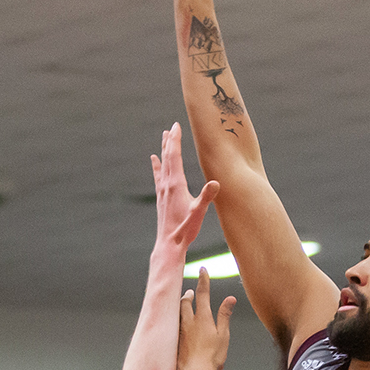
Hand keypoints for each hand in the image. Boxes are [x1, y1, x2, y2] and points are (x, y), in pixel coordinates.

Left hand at [152, 123, 218, 251]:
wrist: (169, 244)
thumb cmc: (184, 230)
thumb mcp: (199, 213)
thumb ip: (206, 197)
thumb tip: (216, 182)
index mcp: (176, 185)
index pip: (174, 156)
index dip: (175, 140)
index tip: (176, 126)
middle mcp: (166, 185)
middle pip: (167, 157)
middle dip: (170, 140)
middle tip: (172, 126)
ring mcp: (162, 191)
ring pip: (162, 164)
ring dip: (164, 149)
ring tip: (164, 136)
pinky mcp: (161, 197)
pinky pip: (158, 175)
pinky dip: (156, 164)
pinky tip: (153, 159)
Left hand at [178, 269, 235, 369]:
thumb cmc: (211, 358)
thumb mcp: (223, 335)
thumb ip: (225, 315)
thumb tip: (230, 299)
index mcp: (202, 318)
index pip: (202, 294)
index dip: (203, 280)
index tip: (202, 270)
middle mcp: (189, 322)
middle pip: (185, 301)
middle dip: (187, 294)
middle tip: (189, 291)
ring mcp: (180, 332)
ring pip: (177, 312)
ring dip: (180, 305)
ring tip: (183, 303)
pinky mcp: (175, 341)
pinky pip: (174, 325)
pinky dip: (176, 320)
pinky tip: (177, 324)